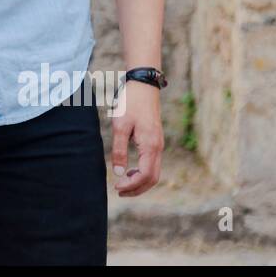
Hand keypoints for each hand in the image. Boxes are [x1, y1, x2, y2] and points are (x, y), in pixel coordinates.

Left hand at [110, 81, 162, 196]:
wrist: (143, 85)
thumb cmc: (130, 103)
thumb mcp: (120, 125)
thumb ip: (119, 150)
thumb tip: (118, 173)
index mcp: (151, 146)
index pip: (144, 176)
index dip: (131, 185)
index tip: (116, 186)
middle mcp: (158, 148)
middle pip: (152, 179)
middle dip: (137, 189)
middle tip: (119, 191)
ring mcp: (159, 145)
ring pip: (154, 172)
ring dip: (140, 182)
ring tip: (123, 184)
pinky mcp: (156, 141)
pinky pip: (153, 164)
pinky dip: (143, 173)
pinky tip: (130, 171)